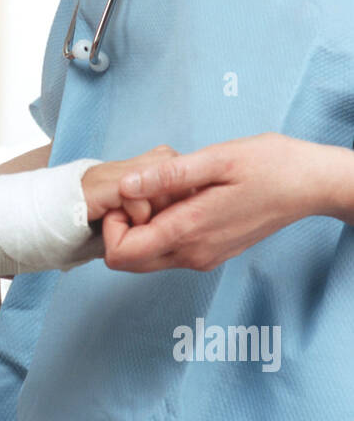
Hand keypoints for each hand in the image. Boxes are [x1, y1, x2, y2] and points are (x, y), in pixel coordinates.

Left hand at [102, 132, 317, 272]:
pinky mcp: (212, 254)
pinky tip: (184, 199)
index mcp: (189, 232)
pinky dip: (164, 229)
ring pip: (149, 257)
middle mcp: (193, 255)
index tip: (130, 195)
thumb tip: (126, 186)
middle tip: (145, 192)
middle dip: (124, 228)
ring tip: (168, 191)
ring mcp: (203, 258)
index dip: (112, 225)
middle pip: (130, 261)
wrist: (309, 184)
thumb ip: (167, 176)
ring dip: (145, 228)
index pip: (121, 254)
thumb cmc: (269, 165)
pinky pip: (171, 251)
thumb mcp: (216, 159)